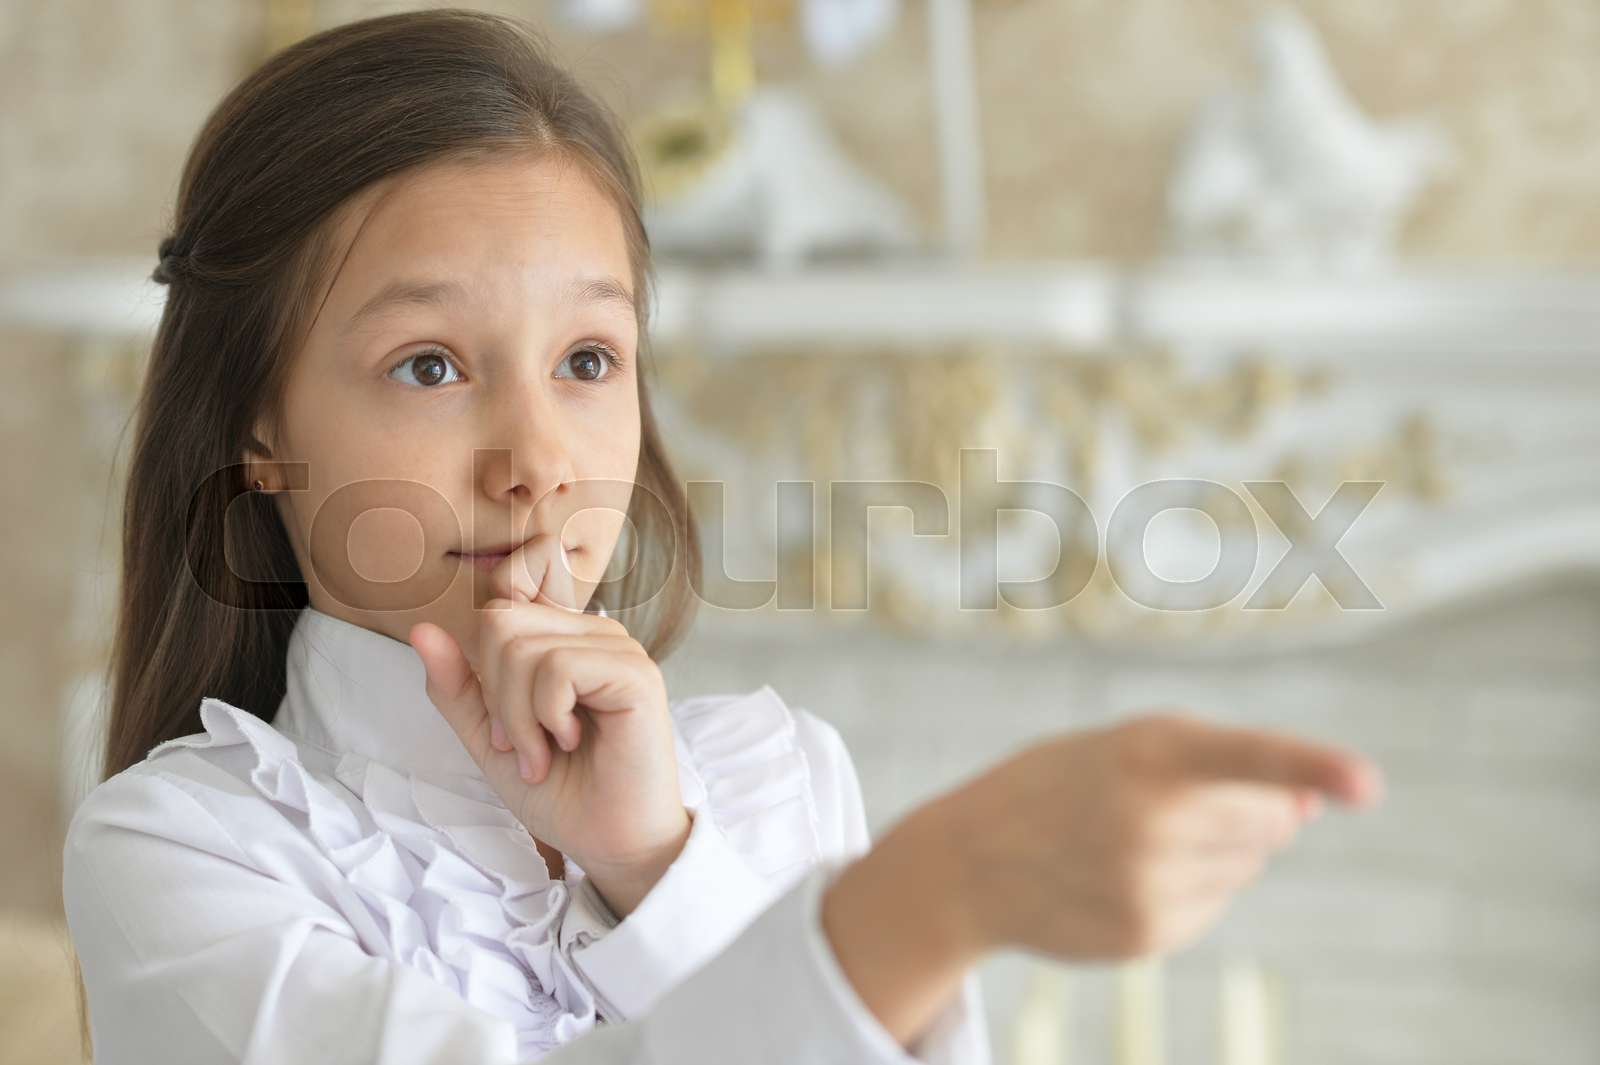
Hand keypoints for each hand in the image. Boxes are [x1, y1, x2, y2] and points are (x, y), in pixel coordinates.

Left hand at [407, 532, 688, 916]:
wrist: (611, 845)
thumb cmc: (562, 791)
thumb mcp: (490, 737)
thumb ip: (457, 686)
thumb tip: (420, 629)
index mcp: (564, 637)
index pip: (501, 600)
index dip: (484, 655)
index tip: (503, 716)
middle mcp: (595, 632)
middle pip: (500, 623)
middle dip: (495, 696)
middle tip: (520, 745)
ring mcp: (619, 649)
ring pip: (525, 648)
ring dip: (519, 718)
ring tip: (542, 754)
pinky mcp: (635, 674)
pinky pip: (558, 669)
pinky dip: (546, 717)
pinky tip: (568, 742)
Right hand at [931, 711, 1382, 959]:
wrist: (969, 862)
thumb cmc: (1063, 783)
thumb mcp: (1128, 744)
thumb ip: (1222, 763)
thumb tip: (1311, 807)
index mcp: (1145, 750)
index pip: (1244, 756)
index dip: (1313, 766)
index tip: (1368, 785)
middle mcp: (1149, 819)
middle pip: (1270, 817)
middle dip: (1246, 806)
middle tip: (1167, 798)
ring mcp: (1147, 884)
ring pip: (1248, 863)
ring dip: (1216, 847)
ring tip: (1134, 837)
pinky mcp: (1147, 934)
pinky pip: (1216, 902)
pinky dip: (1190, 886)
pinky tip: (1125, 876)